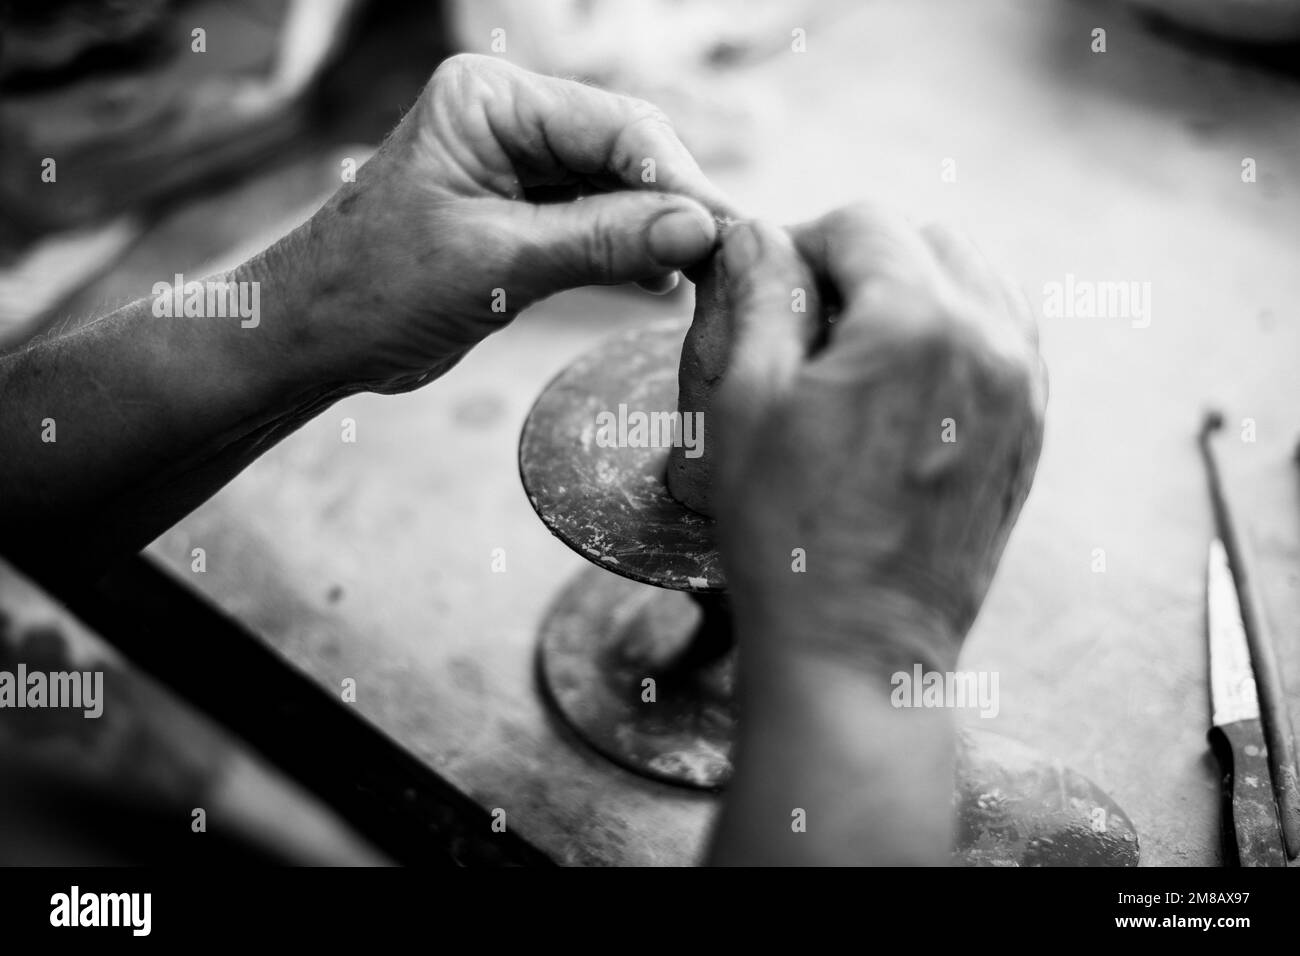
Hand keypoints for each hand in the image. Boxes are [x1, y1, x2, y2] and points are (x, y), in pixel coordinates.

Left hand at [297, 53, 733, 392]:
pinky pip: (593, 221)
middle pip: (623, 150)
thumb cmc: (376, 290)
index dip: (678, 179)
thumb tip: (697, 230)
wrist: (313, 338)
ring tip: (699, 277)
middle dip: (673, 204)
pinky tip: (657, 280)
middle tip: (725, 260)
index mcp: (490, 99)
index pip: (614, 126)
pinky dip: (626, 250)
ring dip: (654, 231)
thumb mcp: (497, 265)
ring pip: (615, 188)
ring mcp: (515, 166)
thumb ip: (601, 241)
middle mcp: (508, 119)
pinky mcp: (520, 213)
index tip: (728, 231)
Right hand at [713, 205, 1045, 672]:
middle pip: (925, 239)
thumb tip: (757, 234)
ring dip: (911, 287)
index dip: (802, 241)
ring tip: (854, 348)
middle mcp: (991, 340)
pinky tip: (901, 378)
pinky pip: (1004, 335)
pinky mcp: (1032, 430)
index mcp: (917, 322)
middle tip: (806, 318)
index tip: (769, 286)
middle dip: (860, 258)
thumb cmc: (786, 532)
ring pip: (975, 280)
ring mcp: (1024, 388)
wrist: (857, 646)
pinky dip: (954, 329)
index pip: (862, 222)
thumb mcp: (744, 401)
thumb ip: (758, 294)